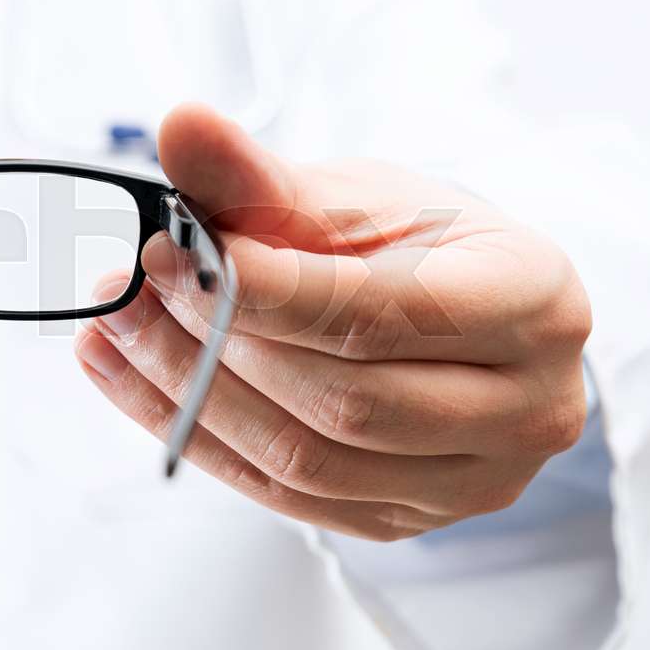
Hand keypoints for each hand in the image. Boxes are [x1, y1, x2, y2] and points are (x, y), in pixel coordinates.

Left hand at [75, 104, 591, 539]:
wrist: (450, 306)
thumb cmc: (415, 242)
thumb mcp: (352, 194)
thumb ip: (262, 176)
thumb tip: (181, 128)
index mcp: (535, 304)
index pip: (382, 313)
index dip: (266, 289)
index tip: (172, 246)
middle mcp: (526, 409)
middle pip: (345, 401)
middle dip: (217, 342)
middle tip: (132, 280)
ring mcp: (469, 483)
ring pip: (306, 461)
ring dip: (185, 393)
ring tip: (115, 322)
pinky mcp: (399, 521)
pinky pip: (277, 494)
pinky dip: (186, 432)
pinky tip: (124, 370)